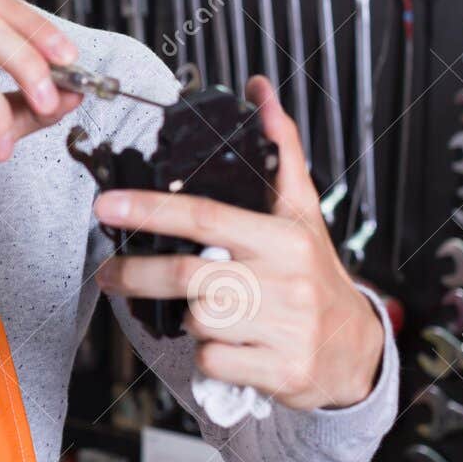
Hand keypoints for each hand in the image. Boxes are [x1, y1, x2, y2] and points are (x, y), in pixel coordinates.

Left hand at [92, 75, 384, 411]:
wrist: (356, 350)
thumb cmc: (314, 274)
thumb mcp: (300, 212)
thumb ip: (279, 151)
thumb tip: (260, 90)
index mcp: (283, 238)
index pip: (205, 216)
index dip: (150, 210)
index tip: (106, 206)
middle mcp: (286, 280)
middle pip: (189, 275)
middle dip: (138, 275)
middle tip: (109, 273)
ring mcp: (286, 328)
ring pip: (198, 321)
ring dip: (187, 318)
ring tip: (205, 312)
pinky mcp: (280, 371)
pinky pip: (213, 361)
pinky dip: (208, 356)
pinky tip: (231, 346)